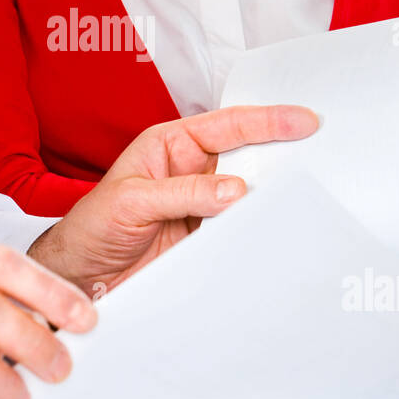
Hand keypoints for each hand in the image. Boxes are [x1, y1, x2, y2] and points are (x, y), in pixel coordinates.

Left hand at [28, 104, 318, 294]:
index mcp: (171, 145)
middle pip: (246, 157)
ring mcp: (204, 207)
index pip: (227, 125)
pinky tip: (277, 230)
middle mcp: (192, 172)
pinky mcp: (208, 240)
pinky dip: (260, 231)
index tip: (303, 120)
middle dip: (280, 154)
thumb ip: (183, 193)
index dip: (267, 121)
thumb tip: (235, 189)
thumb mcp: (131, 202)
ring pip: (249, 196)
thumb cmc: (91, 228)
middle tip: (317, 155)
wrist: (80, 278)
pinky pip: (241, 231)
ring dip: (273, 197)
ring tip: (304, 195)